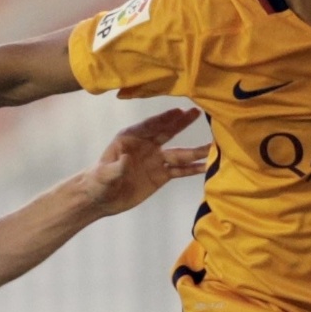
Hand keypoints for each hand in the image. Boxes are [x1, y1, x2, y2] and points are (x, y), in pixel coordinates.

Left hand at [83, 107, 208, 213]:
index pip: (150, 126)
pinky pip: (179, 171)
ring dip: (194, 151)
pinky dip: (192, 169)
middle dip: (181, 123)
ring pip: (178, 153)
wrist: (101, 199)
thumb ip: (116, 167)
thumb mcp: (104, 175)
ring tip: (212, 146)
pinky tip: (206, 166)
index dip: (164, 119)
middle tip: (197, 113)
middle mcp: (146, 145)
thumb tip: (127, 159)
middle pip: (167, 133)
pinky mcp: (161, 176)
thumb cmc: (98, 182)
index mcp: (130, 138)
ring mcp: (155, 160)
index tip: (178, 112)